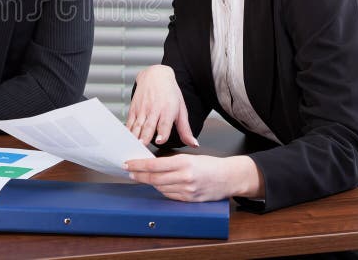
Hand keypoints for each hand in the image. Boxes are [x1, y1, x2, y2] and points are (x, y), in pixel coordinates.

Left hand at [124, 154, 263, 201]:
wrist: (228, 178)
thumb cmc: (210, 165)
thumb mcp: (190, 157)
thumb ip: (171, 162)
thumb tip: (151, 164)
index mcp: (184, 163)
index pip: (154, 165)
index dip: (138, 165)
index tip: (128, 164)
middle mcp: (184, 177)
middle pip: (154, 178)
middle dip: (139, 175)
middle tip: (129, 172)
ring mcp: (187, 191)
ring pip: (160, 188)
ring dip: (149, 182)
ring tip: (142, 177)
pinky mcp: (189, 200)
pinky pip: (169, 195)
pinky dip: (162, 189)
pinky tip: (158, 185)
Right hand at [127, 64, 197, 146]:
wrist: (155, 75)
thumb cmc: (170, 93)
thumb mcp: (181, 110)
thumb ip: (185, 130)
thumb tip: (194, 144)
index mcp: (168, 109)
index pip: (165, 123)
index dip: (162, 132)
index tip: (159, 141)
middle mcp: (154, 109)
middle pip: (149, 125)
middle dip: (145, 136)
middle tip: (142, 145)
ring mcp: (142, 109)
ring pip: (137, 124)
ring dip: (135, 135)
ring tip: (133, 144)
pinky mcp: (133, 108)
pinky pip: (129, 121)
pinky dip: (128, 130)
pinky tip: (127, 138)